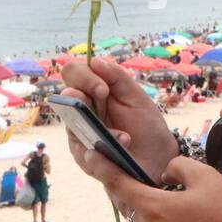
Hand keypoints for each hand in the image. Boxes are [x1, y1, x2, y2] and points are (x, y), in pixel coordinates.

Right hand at [60, 57, 178, 183]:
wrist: (157, 160)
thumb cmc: (146, 126)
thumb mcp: (137, 98)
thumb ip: (117, 77)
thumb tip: (95, 60)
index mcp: (93, 91)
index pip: (73, 74)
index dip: (83, 77)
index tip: (104, 88)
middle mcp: (81, 110)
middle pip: (64, 96)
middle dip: (82, 97)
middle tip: (103, 100)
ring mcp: (79, 133)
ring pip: (72, 126)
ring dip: (98, 130)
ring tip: (125, 138)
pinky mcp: (83, 156)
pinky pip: (81, 153)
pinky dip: (98, 153)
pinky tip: (114, 152)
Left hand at [81, 148, 221, 221]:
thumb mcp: (204, 175)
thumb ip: (175, 167)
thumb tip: (163, 176)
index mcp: (154, 208)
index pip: (118, 184)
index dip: (103, 168)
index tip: (91, 155)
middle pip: (130, 207)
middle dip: (130, 192)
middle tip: (140, 178)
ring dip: (153, 215)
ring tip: (177, 206)